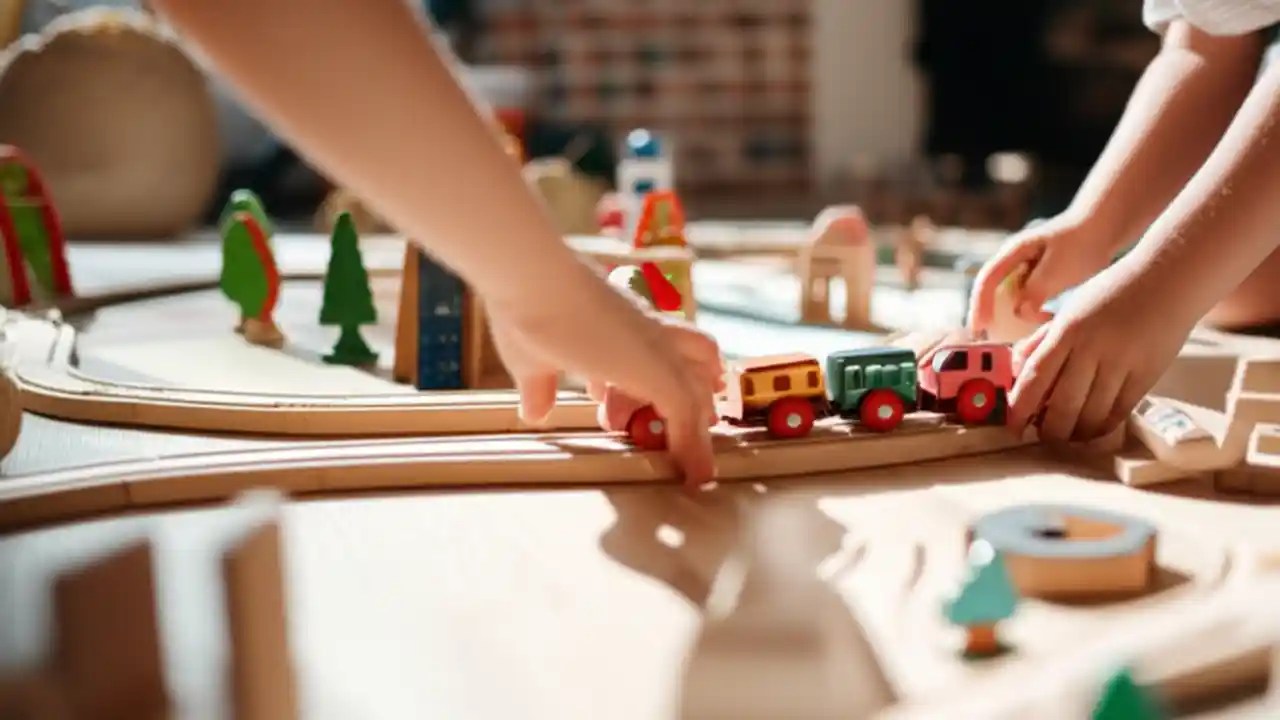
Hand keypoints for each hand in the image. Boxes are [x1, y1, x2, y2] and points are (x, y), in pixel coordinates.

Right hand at [485, 261, 724, 483]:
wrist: (533, 281)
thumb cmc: (527, 310)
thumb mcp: (533, 360)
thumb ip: (540, 386)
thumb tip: (535, 412)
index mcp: (618, 320)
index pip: (655, 341)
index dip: (655, 371)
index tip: (643, 401)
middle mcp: (645, 328)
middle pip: (695, 353)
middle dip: (697, 390)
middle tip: (697, 425)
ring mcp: (655, 347)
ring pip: (698, 384)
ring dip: (698, 424)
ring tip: (699, 463)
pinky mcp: (658, 369)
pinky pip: (687, 414)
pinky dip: (692, 447)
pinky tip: (692, 474)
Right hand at [969, 213, 1116, 333]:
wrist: (1103, 228)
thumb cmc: (1081, 243)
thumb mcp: (1057, 269)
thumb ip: (1035, 291)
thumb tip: (1019, 314)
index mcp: (1013, 252)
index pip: (986, 281)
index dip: (979, 306)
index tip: (979, 329)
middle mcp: (1013, 261)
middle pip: (992, 292)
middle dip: (990, 317)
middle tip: (990, 341)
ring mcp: (1025, 270)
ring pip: (1009, 299)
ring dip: (1012, 318)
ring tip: (1021, 336)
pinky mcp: (1039, 279)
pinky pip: (1027, 301)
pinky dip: (1030, 314)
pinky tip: (1045, 321)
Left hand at [1006, 258, 1196, 442]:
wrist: (1168, 279)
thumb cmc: (1112, 294)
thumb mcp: (1071, 310)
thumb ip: (1043, 340)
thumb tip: (1018, 370)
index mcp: (1067, 330)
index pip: (1035, 377)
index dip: (1020, 408)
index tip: (1013, 426)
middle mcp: (1092, 348)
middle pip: (1063, 405)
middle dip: (1049, 430)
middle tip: (1042, 437)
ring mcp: (1122, 364)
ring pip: (1092, 415)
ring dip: (1076, 434)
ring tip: (1067, 436)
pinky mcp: (1147, 375)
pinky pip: (1120, 412)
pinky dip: (1103, 427)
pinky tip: (1094, 429)